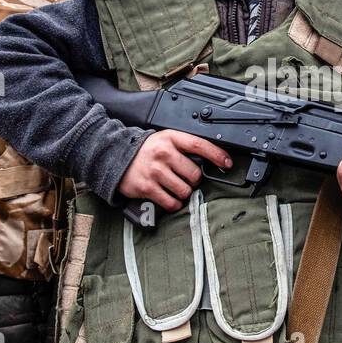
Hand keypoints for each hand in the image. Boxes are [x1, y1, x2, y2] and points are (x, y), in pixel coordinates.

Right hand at [117, 130, 232, 211]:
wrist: (115, 157)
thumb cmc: (145, 150)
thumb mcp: (164, 140)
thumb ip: (184, 146)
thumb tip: (209, 160)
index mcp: (170, 138)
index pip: (199, 144)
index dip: (217, 155)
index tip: (227, 163)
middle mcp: (163, 154)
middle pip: (194, 174)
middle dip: (193, 180)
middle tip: (185, 178)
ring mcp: (155, 171)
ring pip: (185, 190)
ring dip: (184, 193)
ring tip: (175, 187)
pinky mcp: (147, 188)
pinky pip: (171, 202)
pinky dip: (174, 204)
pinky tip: (169, 197)